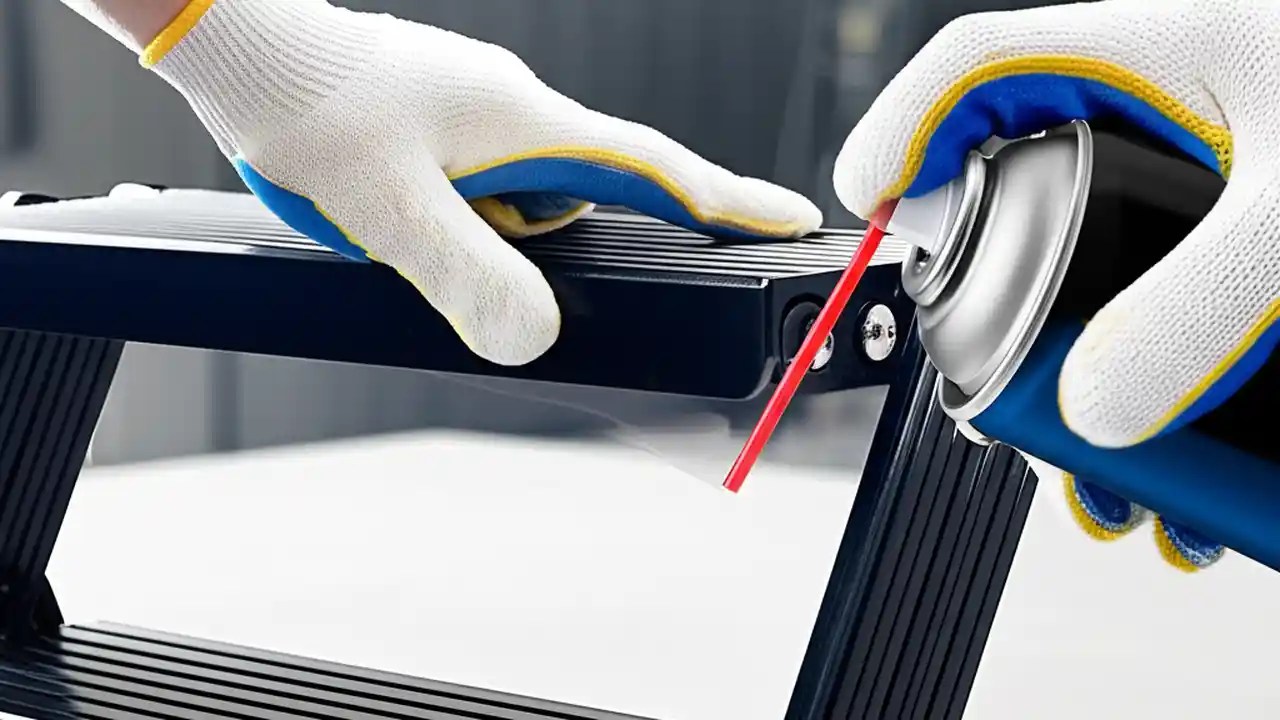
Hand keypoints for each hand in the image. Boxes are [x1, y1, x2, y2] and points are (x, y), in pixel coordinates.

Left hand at [142, 0, 821, 365]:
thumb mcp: (388, 208)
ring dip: (482, 235)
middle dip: (541, 250)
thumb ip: (468, 273)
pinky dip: (458, 215)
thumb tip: (536, 338)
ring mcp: (478, 114)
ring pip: (523, 202)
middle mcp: (515, 113)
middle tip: (461, 255)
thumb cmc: (306, 107)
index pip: (656, 168)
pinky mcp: (445, 124)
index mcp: (524, 123)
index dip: (731, 201)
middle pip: (581, 201)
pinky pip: (483, 184)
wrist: (237, 43)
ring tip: (394, 227)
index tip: (793, 221)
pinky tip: (396, 217)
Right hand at [835, 0, 1279, 568]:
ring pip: (1092, 271)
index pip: (980, 67)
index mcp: (1162, 55)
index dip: (900, 132)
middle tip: (999, 402)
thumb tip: (1089, 410)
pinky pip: (1162, 308)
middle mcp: (1169, 114)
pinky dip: (1158, 394)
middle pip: (1019, 194)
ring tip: (1109, 484)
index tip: (868, 208)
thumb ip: (1199, 307)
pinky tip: (1188, 472)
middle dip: (995, 319)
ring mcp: (1206, 181)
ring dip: (1082, 389)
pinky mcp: (1241, 239)